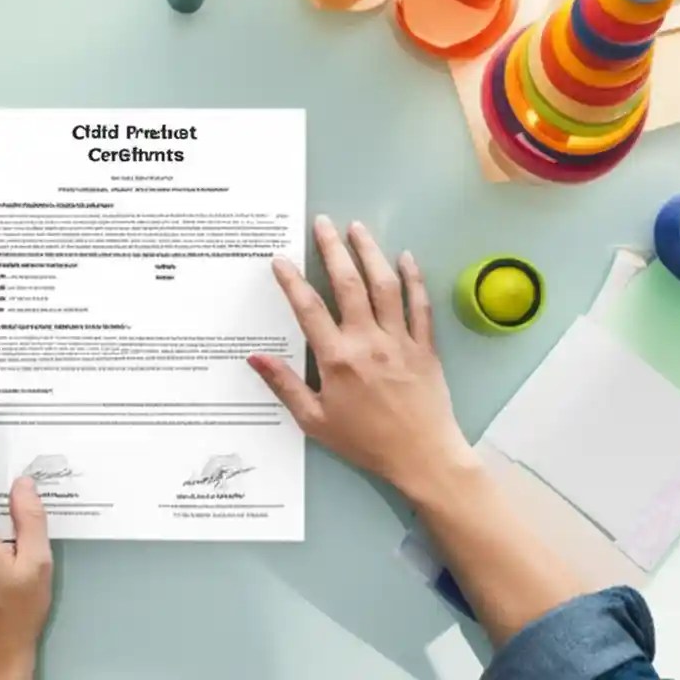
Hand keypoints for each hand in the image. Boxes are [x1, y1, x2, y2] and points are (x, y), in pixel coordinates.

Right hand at [248, 217, 477, 498]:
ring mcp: (400, 340)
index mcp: (337, 359)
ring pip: (385, 285)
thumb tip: (255, 357)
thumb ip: (285, 385)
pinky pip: (419, 305)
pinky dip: (413, 279)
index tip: (279, 260)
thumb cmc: (364, 442)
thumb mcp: (315, 420)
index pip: (309, 309)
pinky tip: (405, 258)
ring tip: (358, 228)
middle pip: (349, 284)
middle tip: (323, 223)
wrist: (422, 456)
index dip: (291, 281)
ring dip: (370, 252)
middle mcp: (368, 341)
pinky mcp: (425, 346)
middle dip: (333, 249)